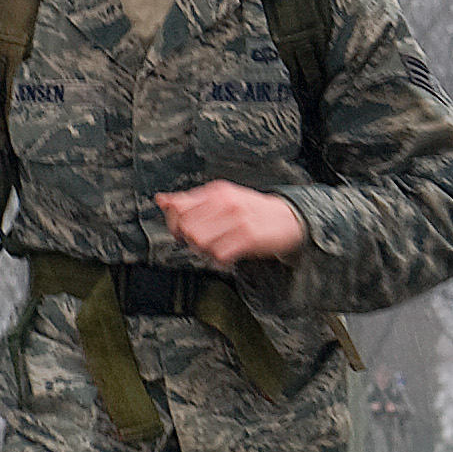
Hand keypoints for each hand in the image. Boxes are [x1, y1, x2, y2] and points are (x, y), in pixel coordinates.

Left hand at [157, 181, 306, 265]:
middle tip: (201, 243)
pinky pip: (219, 254)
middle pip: (186, 227)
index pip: (178, 207)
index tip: (182, 231)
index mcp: (216, 191)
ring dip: (203, 251)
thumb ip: (192, 200)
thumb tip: (162, 200)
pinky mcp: (248, 237)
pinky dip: (219, 260)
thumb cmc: (254, 211)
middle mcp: (225, 202)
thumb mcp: (224, 198)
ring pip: (199, 241)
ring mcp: (236, 220)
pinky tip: (227, 256)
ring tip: (215, 249)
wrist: (290, 219)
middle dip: (189, 240)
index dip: (174, 224)